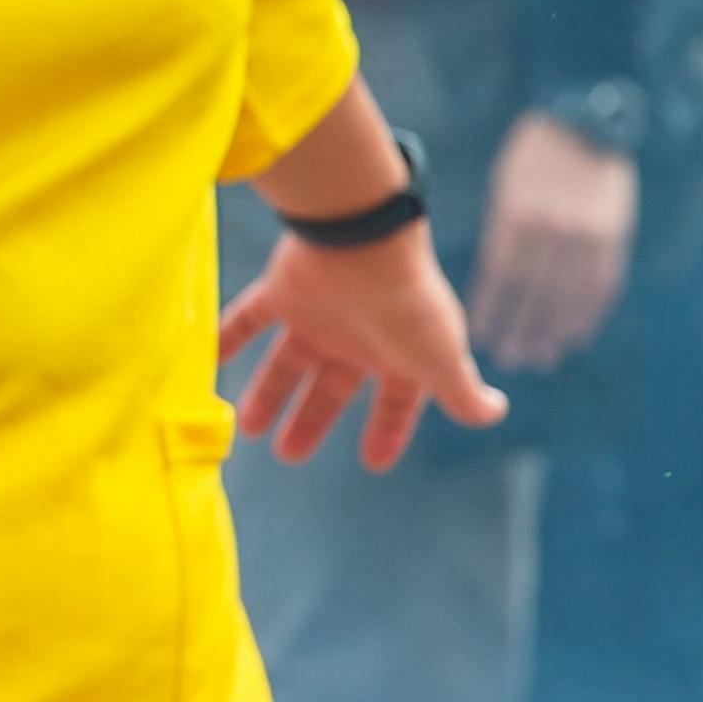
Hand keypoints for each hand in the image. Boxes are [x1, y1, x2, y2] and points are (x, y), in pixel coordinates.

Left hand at [220, 226, 504, 469]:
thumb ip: (460, 391)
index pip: (396, 403)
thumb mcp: (441, 358)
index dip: (388, 432)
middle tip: (287, 454)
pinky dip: (226, 337)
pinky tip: (208, 362)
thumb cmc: (407, 303)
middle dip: (311, 420)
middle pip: (330, 389)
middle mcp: (355, 336)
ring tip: (246, 428)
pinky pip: (245, 319)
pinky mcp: (282, 290)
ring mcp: (318, 314)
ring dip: (268, 392)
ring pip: (288, 361)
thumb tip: (495, 412)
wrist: (362, 238)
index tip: (374, 463)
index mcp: (397, 355)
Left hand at [468, 109, 639, 371]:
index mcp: (517, 216)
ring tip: (540, 356)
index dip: (492, 311)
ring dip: (554, 332)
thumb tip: (499, 286)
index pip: (500, 278)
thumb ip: (506, 233)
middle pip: (534, 296)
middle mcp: (553, 232)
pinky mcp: (614, 238)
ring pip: (569, 298)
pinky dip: (586, 314)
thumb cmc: (533, 156)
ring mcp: (587, 237)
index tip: (482, 339)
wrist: (585, 123)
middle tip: (511, 359)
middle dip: (521, 331)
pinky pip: (600, 286)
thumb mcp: (508, 187)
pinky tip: (573, 335)